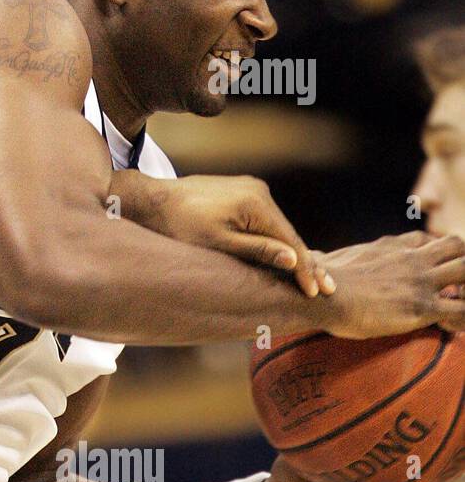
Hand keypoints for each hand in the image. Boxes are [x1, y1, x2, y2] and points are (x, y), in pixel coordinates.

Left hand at [114, 172, 330, 296]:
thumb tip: (293, 260)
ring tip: (313, 279)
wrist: (153, 201)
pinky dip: (275, 240)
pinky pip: (265, 221)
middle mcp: (259, 191)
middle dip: (306, 263)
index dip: (305, 269)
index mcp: (256, 203)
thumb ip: (256, 251)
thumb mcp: (217, 243)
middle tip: (328, 290)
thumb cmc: (179, 226)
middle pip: (288, 234)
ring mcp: (251, 189)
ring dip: (291, 253)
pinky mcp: (242, 192)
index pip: (290, 242)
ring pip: (277, 228)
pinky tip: (286, 258)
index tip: (317, 293)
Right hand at [319, 231, 464, 337]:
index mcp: (389, 247)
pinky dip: (463, 318)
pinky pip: (463, 310)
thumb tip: (306, 258)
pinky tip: (449, 328)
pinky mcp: (422, 307)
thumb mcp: (324, 260)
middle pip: (456, 245)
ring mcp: (420, 281)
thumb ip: (324, 259)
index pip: (425, 239)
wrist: (317, 298)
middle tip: (451, 288)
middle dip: (461, 263)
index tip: (427, 273)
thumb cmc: (313, 284)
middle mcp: (411, 259)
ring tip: (455, 305)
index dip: (433, 255)